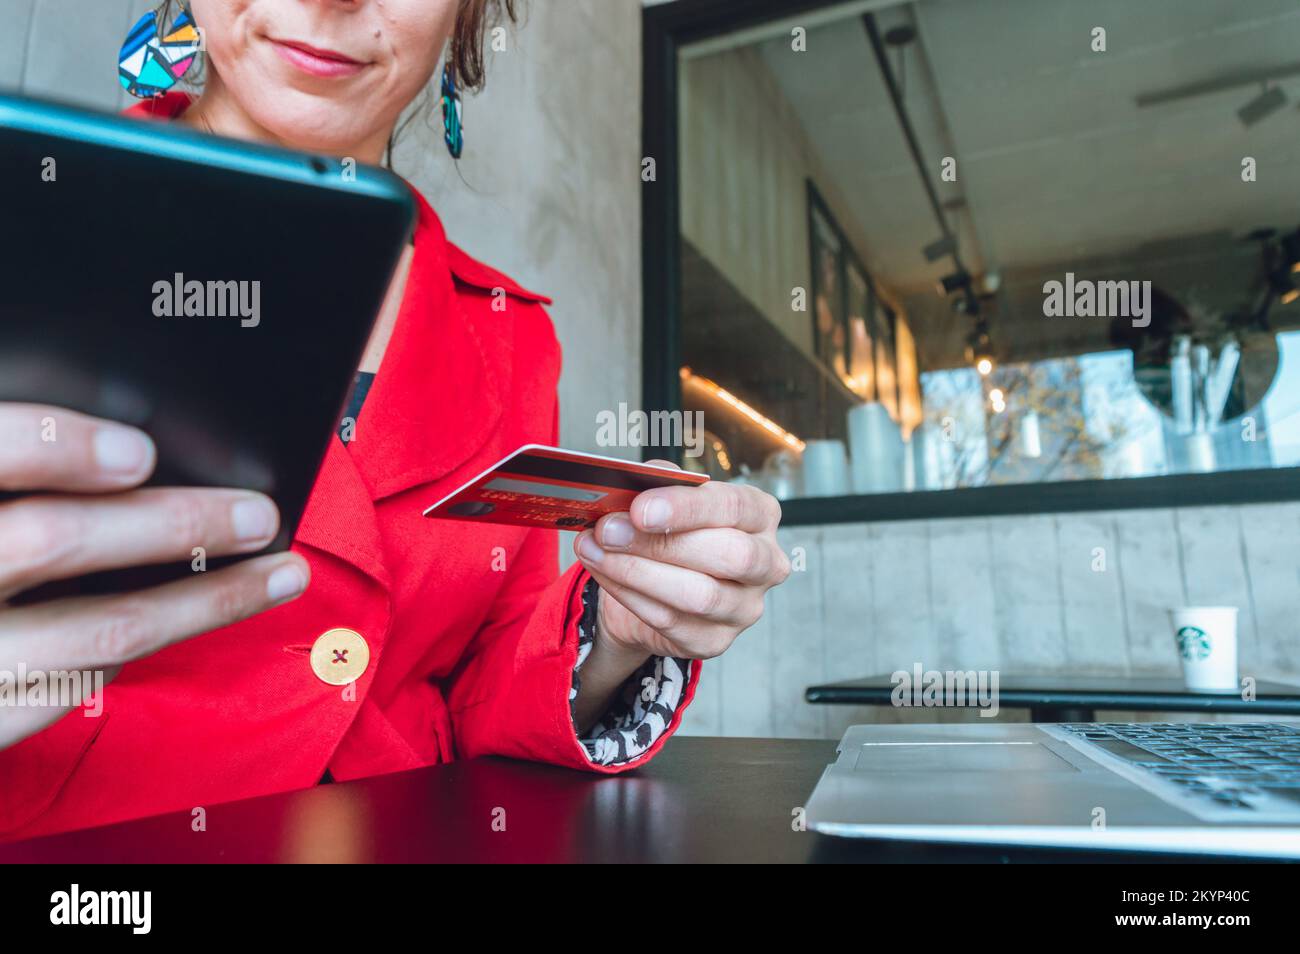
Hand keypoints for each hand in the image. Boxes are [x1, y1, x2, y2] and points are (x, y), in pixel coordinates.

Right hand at [0, 403, 309, 750]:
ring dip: (202, 601)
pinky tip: (184, 617)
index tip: (140, 451)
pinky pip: (70, 686)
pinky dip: (135, 647)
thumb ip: (13, 471)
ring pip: (92, 632)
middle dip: (170, 523)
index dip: (55, 447)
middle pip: (52, 543)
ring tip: (278, 574)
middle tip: (257, 513)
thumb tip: (116, 440)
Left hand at [573, 462, 789, 661]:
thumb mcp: (666, 497)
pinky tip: (604, 572)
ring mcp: (745, 608)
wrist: (654, 585)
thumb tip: (631, 487)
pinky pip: (671, 621)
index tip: (641, 508)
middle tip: (609, 531)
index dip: (688, 508)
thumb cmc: (670, 531)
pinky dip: (629, 595)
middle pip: (729, 555)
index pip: (735, 507)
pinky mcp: (716, 640)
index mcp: (760, 515)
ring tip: (595, 550)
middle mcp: (765, 563)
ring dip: (636, 571)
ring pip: (699, 595)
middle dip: (661, 543)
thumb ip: (657, 484)